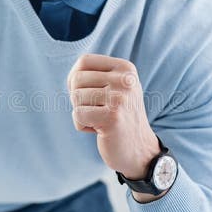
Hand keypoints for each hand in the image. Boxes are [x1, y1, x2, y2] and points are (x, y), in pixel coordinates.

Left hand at [67, 53, 160, 179]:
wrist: (140, 151)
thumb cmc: (120, 117)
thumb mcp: (117, 88)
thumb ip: (97, 75)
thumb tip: (72, 73)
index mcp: (126, 69)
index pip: (84, 61)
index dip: (75, 78)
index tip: (85, 94)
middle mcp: (125, 80)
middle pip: (76, 79)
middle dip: (78, 98)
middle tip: (97, 111)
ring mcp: (120, 98)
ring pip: (75, 97)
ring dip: (82, 113)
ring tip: (101, 120)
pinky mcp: (112, 117)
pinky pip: (77, 114)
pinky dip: (82, 126)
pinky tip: (100, 130)